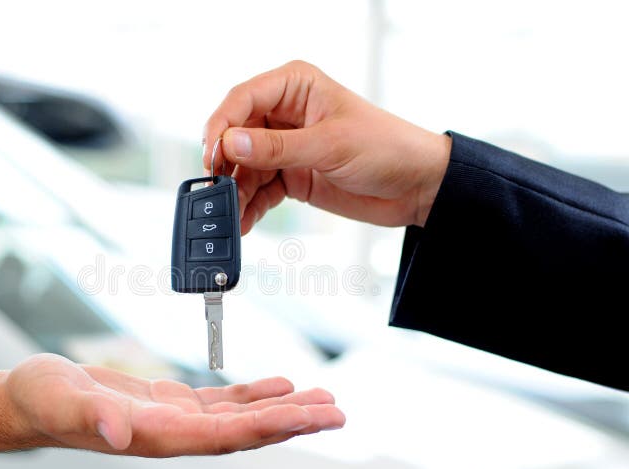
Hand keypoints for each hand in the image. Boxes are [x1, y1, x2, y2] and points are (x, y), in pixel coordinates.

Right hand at [5, 354, 344, 456]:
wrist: (31, 400)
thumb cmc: (43, 403)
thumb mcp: (62, 402)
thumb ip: (94, 417)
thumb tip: (121, 433)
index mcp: (156, 438)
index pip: (225, 437)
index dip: (269, 426)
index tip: (308, 417)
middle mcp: (174, 435)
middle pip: (246, 432)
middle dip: (293, 422)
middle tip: (336, 412)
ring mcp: (175, 421)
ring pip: (241, 418)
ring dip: (282, 409)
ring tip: (321, 400)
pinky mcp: (171, 403)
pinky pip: (222, 402)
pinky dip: (253, 395)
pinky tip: (277, 386)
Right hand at [203, 60, 451, 232]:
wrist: (417, 186)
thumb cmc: (386, 147)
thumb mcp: (330, 145)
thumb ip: (278, 147)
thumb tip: (232, 144)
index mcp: (296, 86)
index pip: (243, 99)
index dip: (222, 126)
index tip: (212, 155)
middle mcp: (285, 113)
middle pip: (237, 135)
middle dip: (226, 164)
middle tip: (217, 189)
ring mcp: (287, 146)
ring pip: (245, 166)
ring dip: (236, 191)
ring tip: (230, 214)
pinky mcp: (292, 174)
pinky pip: (260, 189)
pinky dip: (250, 206)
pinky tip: (244, 221)